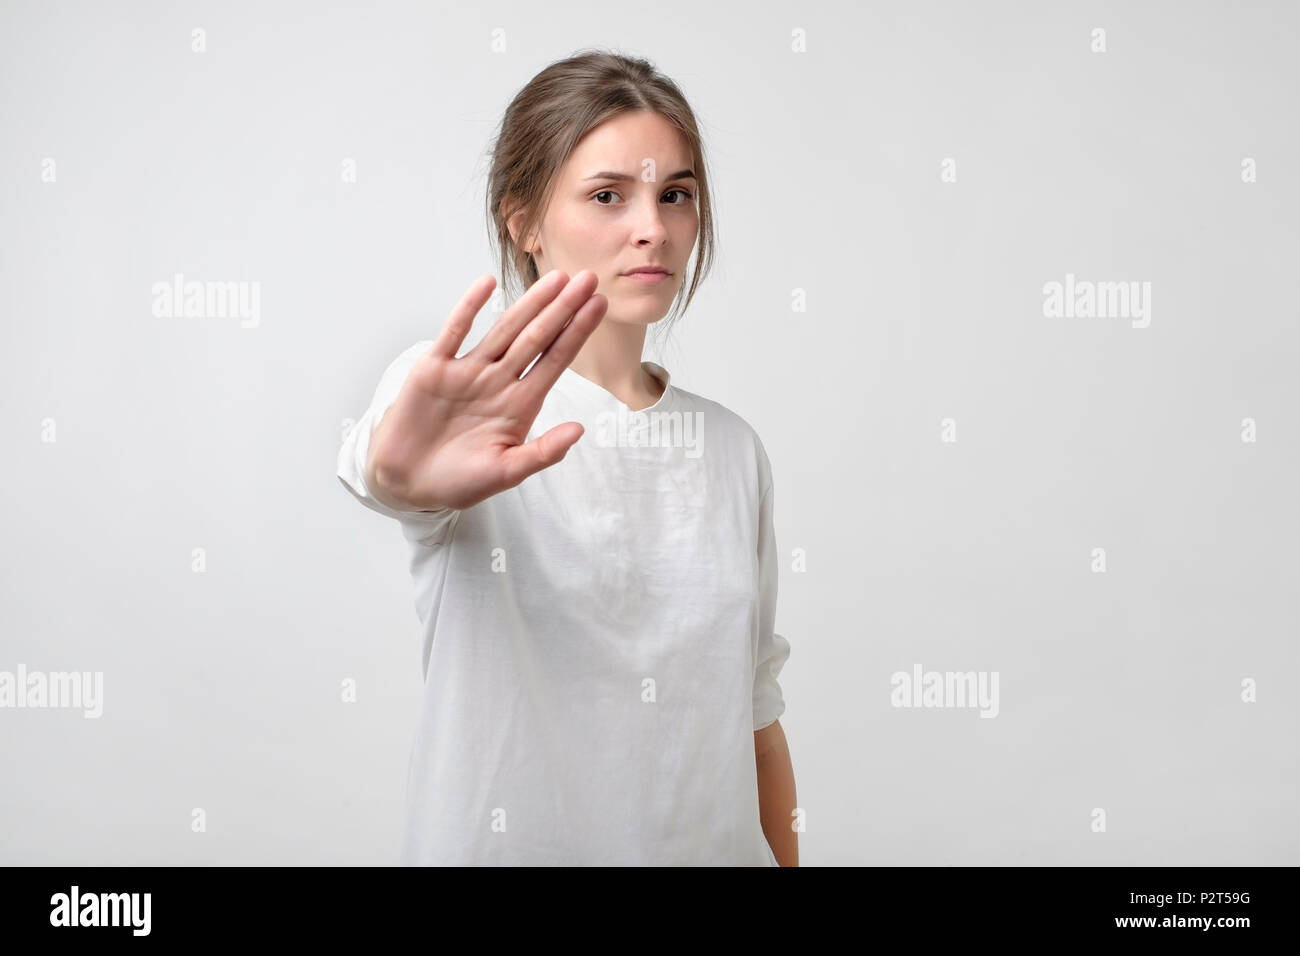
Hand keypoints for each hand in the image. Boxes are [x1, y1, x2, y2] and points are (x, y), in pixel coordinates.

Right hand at [367, 269, 607, 511]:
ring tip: (555, 279)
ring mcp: (467, 372)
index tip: (600, 306)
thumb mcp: (505, 472)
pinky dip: (469, 308)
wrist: (406, 483)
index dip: (577, 333)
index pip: (555, 361)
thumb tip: (580, 430)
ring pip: (504, 329)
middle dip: (563, 308)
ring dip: (529, 304)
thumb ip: (542, 453)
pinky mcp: (434, 368)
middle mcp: (498, 381)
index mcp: (519, 404)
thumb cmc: (457, 481)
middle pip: (537, 337)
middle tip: (588, 278)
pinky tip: (487, 284)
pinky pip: (454, 332)